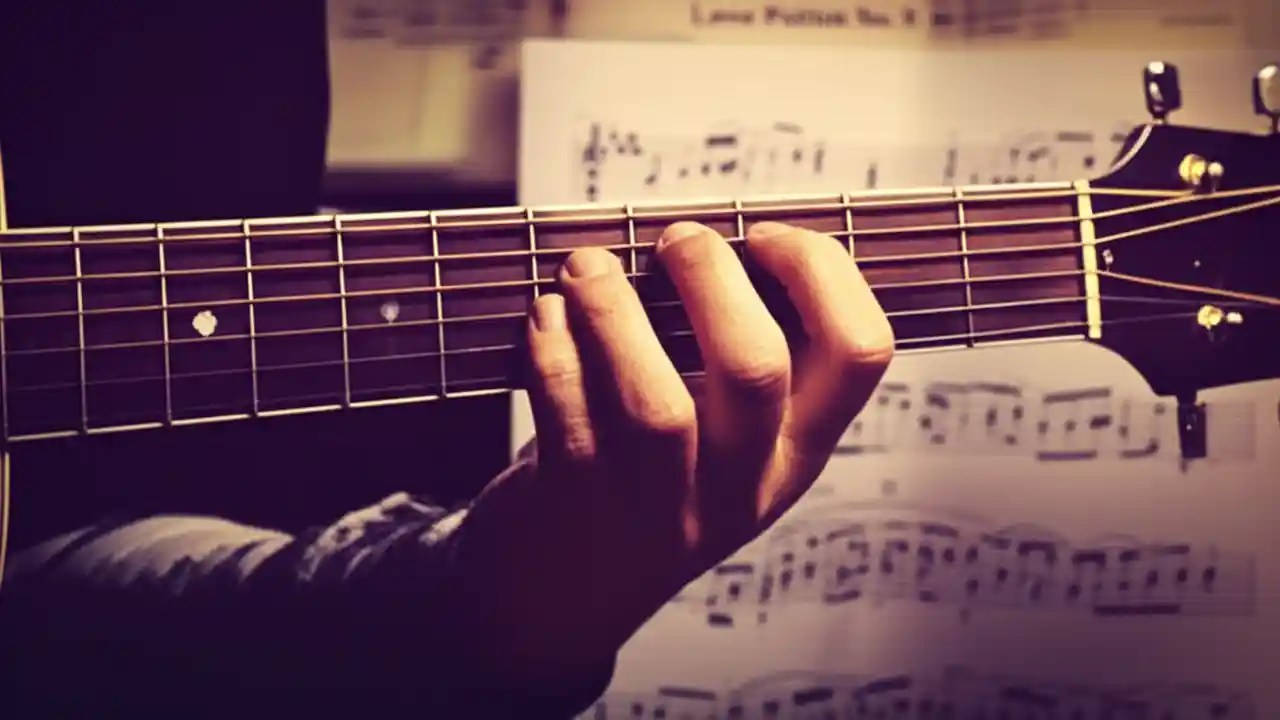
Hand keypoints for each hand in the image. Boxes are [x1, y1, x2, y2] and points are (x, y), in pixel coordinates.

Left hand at [448, 221, 893, 681]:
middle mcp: (740, 485)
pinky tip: (545, 316)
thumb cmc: (646, 480)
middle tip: (675, 241)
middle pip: (756, 368)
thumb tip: (711, 235)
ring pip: (655, 402)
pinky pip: (568, 414)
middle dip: (711, 276)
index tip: (764, 236)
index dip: (821, 272)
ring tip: (587, 268)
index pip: (861, 353)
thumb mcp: (723, 439)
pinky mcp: (578, 506)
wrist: (562, 594)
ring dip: (615, 312)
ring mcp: (660, 505)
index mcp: (795, 451)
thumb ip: (735, 355)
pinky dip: (552, 350)